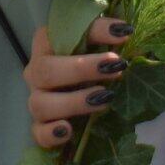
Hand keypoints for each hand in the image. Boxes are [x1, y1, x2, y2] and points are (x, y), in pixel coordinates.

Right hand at [26, 17, 130, 148]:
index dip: (93, 31)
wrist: (80, 97)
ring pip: (41, 103)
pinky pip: (38, 133)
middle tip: (116, 68)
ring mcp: (37, 100)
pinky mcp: (40, 127)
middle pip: (45, 70)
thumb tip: (128, 32)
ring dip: (74, 102)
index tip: (124, 32)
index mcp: (47, 45)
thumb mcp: (100, 49)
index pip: (61, 32)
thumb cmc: (90, 68)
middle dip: (81, 68)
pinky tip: (68, 130)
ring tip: (105, 99)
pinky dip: (50, 133)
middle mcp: (37, 72)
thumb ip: (110, 40)